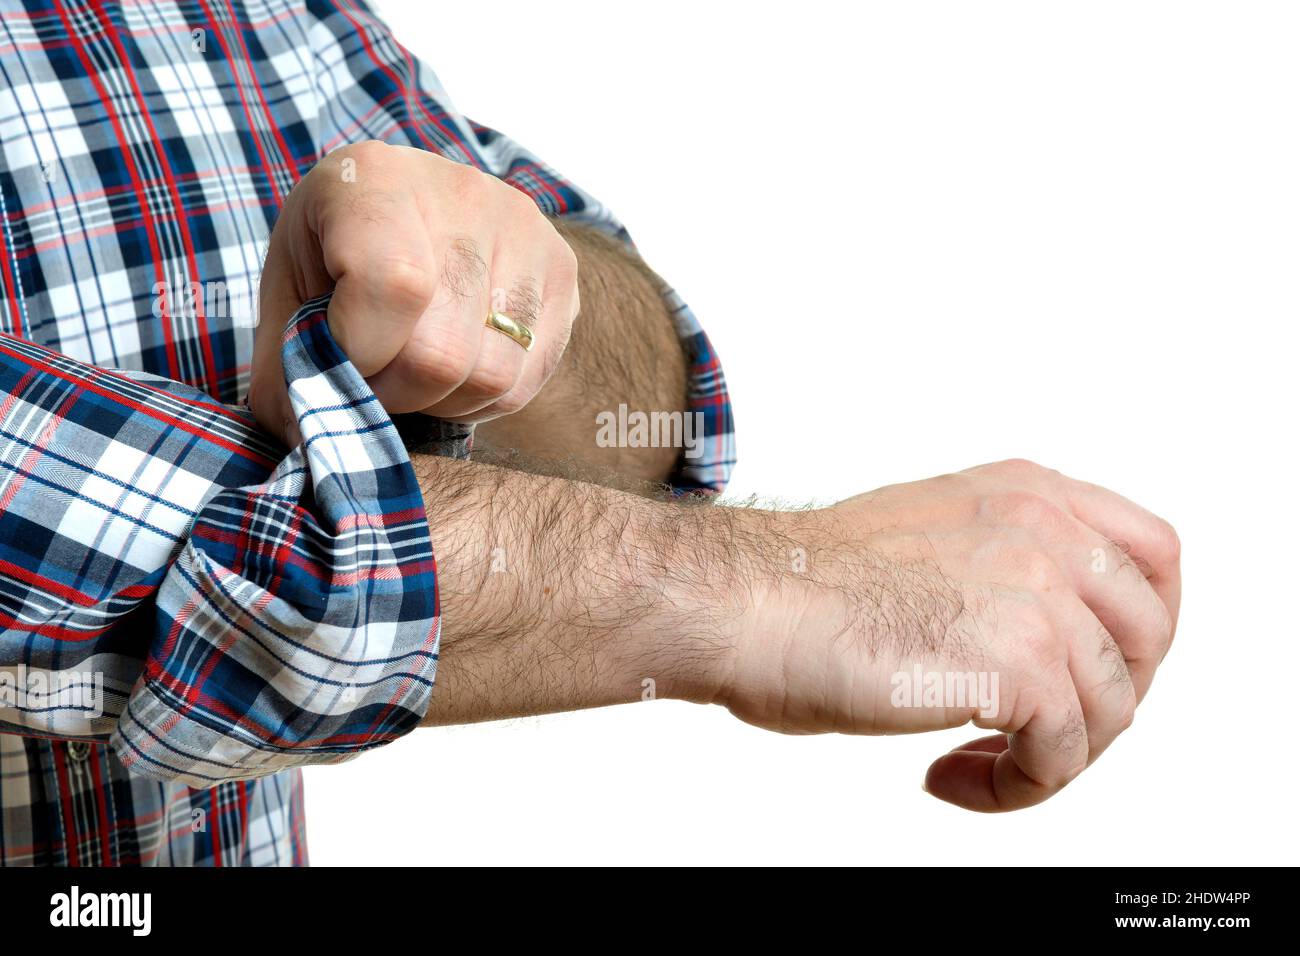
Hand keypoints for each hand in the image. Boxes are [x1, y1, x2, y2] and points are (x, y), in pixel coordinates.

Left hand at [250, 141, 578, 442]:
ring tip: (410, 375)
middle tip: (369, 381)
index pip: (393, 286)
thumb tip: (302, 442)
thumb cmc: (335, 253)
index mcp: (377, 180)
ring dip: (441, 402)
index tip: (336, 365)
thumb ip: (285, 365)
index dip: (360, 355)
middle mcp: (463, 193)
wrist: (406, 205)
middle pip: (443, 350)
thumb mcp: (288, 291)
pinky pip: (526, 380)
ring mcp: (524, 231)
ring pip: (492, 375)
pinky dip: (480, 399)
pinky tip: (452, 371)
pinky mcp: (562, 271)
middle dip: (394, 393)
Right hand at [725, 459, 1180, 811]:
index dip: (1142, 624)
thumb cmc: (803, 584)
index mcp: (1025, 492)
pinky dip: (1014, 786)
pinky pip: (1062, 754)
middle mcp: (1044, 528)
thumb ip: (998, 558)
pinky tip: (948, 777)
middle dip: (1106, 697)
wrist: (745, 601)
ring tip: (973, 761)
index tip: (1099, 668)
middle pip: (1150, 634)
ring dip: (1052, 755)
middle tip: (1036, 729)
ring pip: (1111, 707)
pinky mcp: (1019, 662)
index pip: (1152, 552)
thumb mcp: (927, 533)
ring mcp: (1038, 592)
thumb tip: (1039, 629)